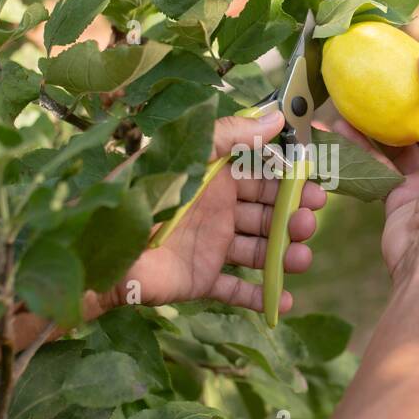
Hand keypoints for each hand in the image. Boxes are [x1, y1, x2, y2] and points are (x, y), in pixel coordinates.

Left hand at [114, 110, 327, 312]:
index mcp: (213, 176)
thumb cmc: (142, 194)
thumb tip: (278, 116)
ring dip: (284, 254)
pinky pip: (237, 289)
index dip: (290, 178)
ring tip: (300, 257)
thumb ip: (231, 135)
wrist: (102, 251)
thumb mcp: (189, 154)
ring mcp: (211, 246)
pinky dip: (261, 297)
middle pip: (267, 213)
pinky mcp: (202, 279)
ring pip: (259, 250)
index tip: (316, 182)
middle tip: (309, 221)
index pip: (262, 174)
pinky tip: (284, 302)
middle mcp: (217, 209)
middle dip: (293, 216)